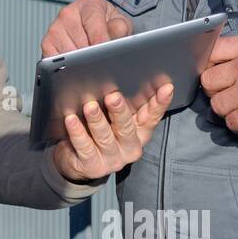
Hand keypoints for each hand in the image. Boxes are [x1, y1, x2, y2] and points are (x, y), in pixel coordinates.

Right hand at [42, 0, 133, 56]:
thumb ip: (119, 29)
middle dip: (93, 58)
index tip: (106, 58)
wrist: (94, 20)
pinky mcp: (47, 43)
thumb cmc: (106, 22)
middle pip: (82, 46)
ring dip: (80, 64)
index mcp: (89, 4)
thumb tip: (109, 42)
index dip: (102, 46)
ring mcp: (55, 28)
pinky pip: (56, 61)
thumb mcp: (120, 22)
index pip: (95, 29)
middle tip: (101, 62)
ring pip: (70, 56)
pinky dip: (66, 68)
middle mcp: (68, 13)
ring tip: (89, 60)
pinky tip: (76, 65)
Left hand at [51, 83, 174, 182]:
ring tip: (89, 106)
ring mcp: (112, 159)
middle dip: (120, 110)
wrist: (76, 161)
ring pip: (105, 137)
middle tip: (113, 95)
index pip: (152, 116)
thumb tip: (120, 71)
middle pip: (127, 127)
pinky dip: (77, 132)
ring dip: (96, 120)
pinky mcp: (93, 167)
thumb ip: (120, 100)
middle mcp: (130, 147)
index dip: (160, 103)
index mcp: (139, 132)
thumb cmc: (96, 131)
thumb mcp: (112, 116)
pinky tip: (71, 119)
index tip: (166, 86)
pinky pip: (84, 147)